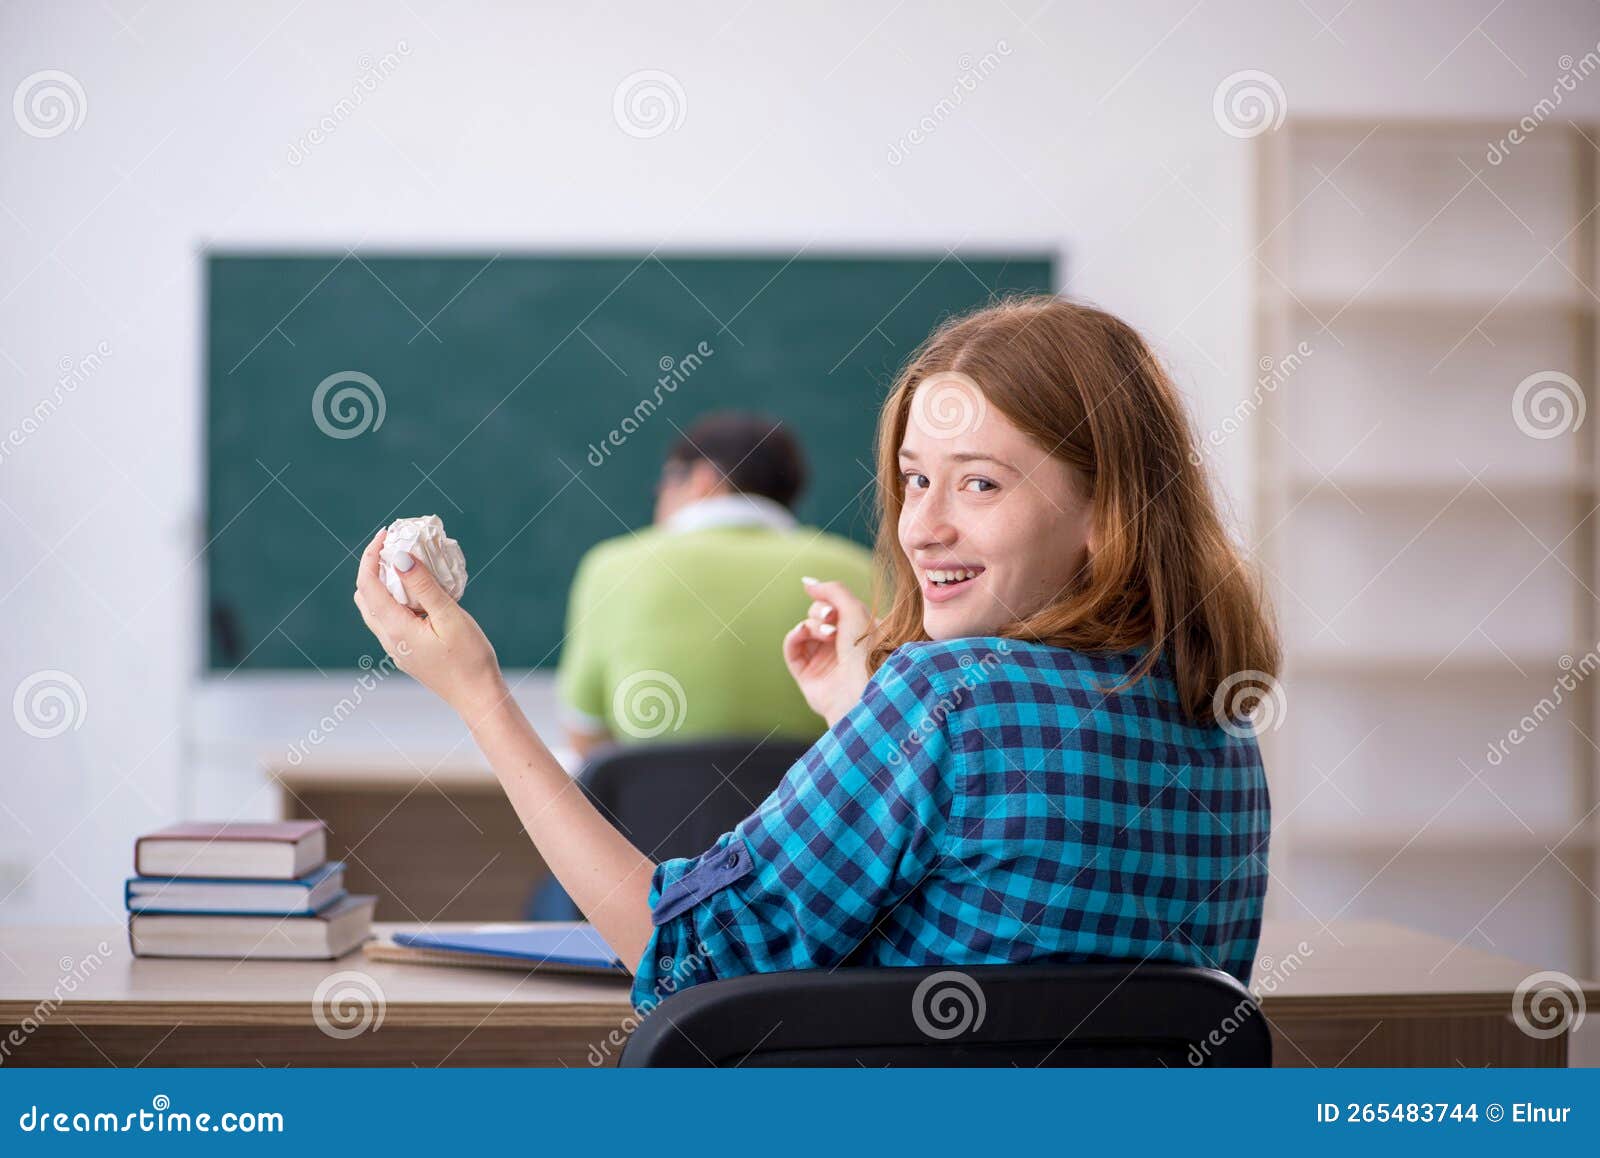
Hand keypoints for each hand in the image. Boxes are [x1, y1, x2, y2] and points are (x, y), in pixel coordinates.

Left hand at [352, 529, 505, 716]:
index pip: (367, 583)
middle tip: (395, 546)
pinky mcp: (406, 653)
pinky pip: (390, 619)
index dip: (371, 555)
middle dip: (373, 566)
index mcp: (395, 628)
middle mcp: (388, 638)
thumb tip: (398, 556)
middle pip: (365, 595)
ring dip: (383, 584)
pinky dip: (395, 599)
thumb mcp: (449, 616)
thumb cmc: (470, 658)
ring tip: (408, 566)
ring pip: (375, 608)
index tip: (387, 533)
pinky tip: (421, 594)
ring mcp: (395, 648)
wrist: (478, 697)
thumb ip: (423, 586)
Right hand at [782, 577, 872, 728]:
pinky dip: (794, 636)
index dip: (832, 603)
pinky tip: (802, 633)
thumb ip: (832, 590)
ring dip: (811, 625)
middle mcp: (842, 646)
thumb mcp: (855, 609)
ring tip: (826, 633)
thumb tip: (807, 582)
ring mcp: (824, 662)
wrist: (862, 689)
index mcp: (860, 632)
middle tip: (831, 620)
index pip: (836, 607)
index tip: (837, 610)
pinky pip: (791, 648)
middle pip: (817, 615)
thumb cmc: (866, 650)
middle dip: (820, 613)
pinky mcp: (808, 676)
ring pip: (805, 629)